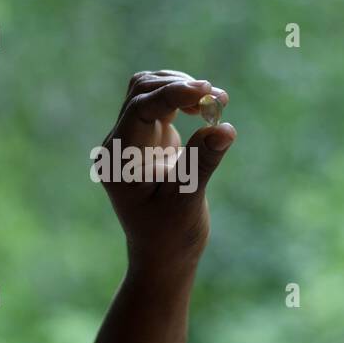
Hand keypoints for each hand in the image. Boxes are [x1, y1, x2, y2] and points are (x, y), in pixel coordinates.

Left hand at [96, 70, 235, 274]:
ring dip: (182, 87)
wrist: (164, 256)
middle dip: (179, 87)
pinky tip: (207, 110)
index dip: (171, 93)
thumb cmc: (171, 236)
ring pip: (150, 90)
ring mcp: (133, 140)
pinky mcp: (150, 139)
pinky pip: (162, 103)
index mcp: (119, 159)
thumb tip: (224, 128)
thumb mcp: (187, 200)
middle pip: (141, 90)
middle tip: (219, 99)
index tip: (206, 92)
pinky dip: (185, 99)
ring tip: (217, 102)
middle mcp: (119, 145)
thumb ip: (201, 162)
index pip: (139, 109)